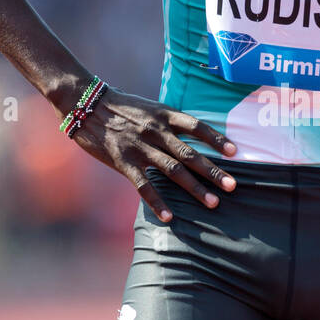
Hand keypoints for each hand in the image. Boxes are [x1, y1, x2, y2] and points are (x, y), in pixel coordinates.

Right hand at [61, 85, 237, 220]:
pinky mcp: (123, 161)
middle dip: (213, 171)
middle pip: (190, 154)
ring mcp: (140, 147)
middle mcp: (156, 131)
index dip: (217, 139)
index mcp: (164, 115)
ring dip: (195, 188)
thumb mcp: (149, 107)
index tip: (234, 152)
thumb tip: (193, 135)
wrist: (85, 103)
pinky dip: (158, 202)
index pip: (197, 127)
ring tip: (213, 203)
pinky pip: (144, 185)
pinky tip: (170, 216)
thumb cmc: (120, 107)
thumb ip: (169, 122)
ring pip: (173, 170)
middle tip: (232, 186)